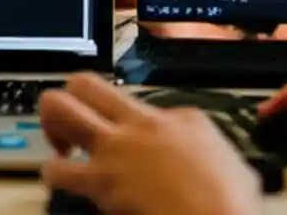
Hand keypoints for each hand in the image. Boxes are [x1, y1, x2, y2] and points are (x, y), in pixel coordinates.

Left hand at [39, 73, 261, 214]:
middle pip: (86, 83)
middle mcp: (140, 124)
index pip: (141, 102)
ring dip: (52, 126)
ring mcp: (116, 148)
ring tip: (61, 146)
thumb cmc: (232, 203)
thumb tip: (215, 164)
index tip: (132, 138)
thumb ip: (211, 155)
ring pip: (60, 109)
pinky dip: (52, 174)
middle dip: (70, 95)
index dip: (129, 120)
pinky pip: (56, 171)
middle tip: (73, 120)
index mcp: (179, 118)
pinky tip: (62, 180)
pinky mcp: (101, 180)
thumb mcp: (234, 164)